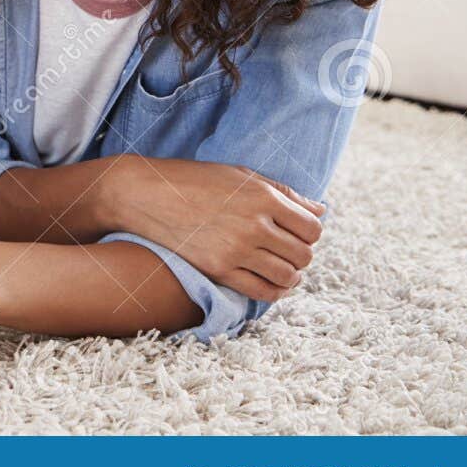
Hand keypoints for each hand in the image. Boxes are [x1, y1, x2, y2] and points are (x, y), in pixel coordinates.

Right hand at [100, 155, 324, 301]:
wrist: (146, 194)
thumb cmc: (195, 180)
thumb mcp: (241, 175)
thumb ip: (283, 193)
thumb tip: (320, 210)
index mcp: (262, 196)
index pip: (312, 227)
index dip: (311, 232)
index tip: (299, 232)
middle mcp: (254, 224)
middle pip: (303, 253)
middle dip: (301, 254)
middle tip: (288, 250)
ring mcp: (236, 249)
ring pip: (289, 275)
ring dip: (291, 274)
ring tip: (281, 267)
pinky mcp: (218, 269)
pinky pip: (262, 291)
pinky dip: (275, 291)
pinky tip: (271, 282)